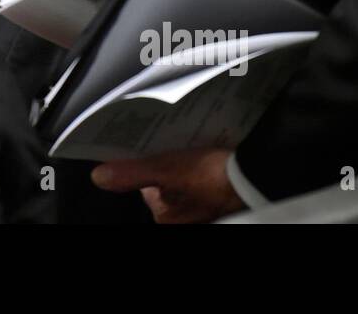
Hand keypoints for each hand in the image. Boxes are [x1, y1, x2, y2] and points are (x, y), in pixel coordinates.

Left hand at [90, 147, 245, 223]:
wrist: (258, 176)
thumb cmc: (212, 177)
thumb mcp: (167, 170)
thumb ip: (132, 174)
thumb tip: (99, 177)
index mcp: (166, 216)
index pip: (145, 186)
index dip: (147, 164)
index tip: (151, 145)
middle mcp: (183, 217)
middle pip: (165, 182)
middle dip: (168, 162)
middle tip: (172, 141)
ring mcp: (203, 207)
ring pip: (184, 179)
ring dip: (185, 162)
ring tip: (188, 141)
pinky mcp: (221, 196)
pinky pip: (204, 179)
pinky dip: (203, 165)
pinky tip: (206, 149)